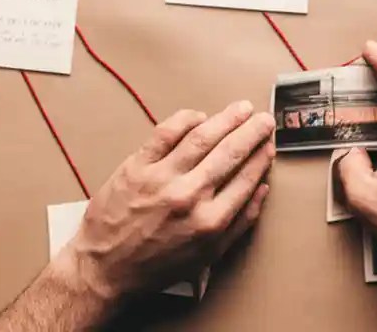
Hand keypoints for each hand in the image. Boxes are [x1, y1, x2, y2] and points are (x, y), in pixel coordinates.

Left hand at [58, 101, 275, 300]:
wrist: (107, 266)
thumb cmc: (157, 264)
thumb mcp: (208, 256)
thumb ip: (240, 224)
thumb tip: (261, 189)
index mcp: (210, 222)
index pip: (245, 179)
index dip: (261, 157)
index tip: (269, 144)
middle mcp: (189, 197)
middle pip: (229, 153)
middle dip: (252, 132)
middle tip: (264, 119)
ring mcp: (161, 178)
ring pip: (201, 138)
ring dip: (225, 119)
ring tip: (240, 109)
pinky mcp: (137, 166)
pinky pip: (164, 134)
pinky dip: (185, 120)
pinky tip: (199, 115)